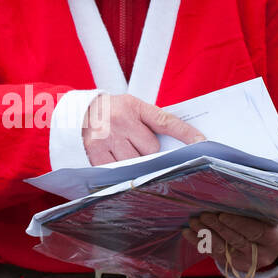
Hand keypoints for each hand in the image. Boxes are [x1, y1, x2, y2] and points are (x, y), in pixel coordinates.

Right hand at [82, 93, 204, 164]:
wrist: (76, 114)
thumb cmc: (110, 113)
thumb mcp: (130, 107)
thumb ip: (148, 121)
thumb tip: (173, 144)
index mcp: (134, 107)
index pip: (165, 121)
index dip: (185, 133)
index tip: (201, 142)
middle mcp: (122, 121)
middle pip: (151, 148)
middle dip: (146, 150)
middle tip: (133, 142)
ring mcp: (108, 138)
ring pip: (136, 161)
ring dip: (133, 160)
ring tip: (121, 149)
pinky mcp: (97, 152)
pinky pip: (118, 169)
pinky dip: (119, 168)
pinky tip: (112, 158)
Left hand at [190, 211, 277, 273]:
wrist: (273, 246)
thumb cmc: (269, 222)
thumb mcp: (270, 215)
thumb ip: (256, 209)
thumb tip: (230, 193)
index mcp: (274, 239)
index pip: (256, 231)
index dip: (238, 223)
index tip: (222, 214)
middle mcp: (261, 254)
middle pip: (236, 240)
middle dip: (218, 227)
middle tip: (203, 215)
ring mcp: (245, 261)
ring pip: (222, 249)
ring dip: (206, 234)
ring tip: (193, 222)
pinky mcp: (231, 265)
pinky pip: (213, 254)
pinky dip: (200, 243)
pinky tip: (188, 233)